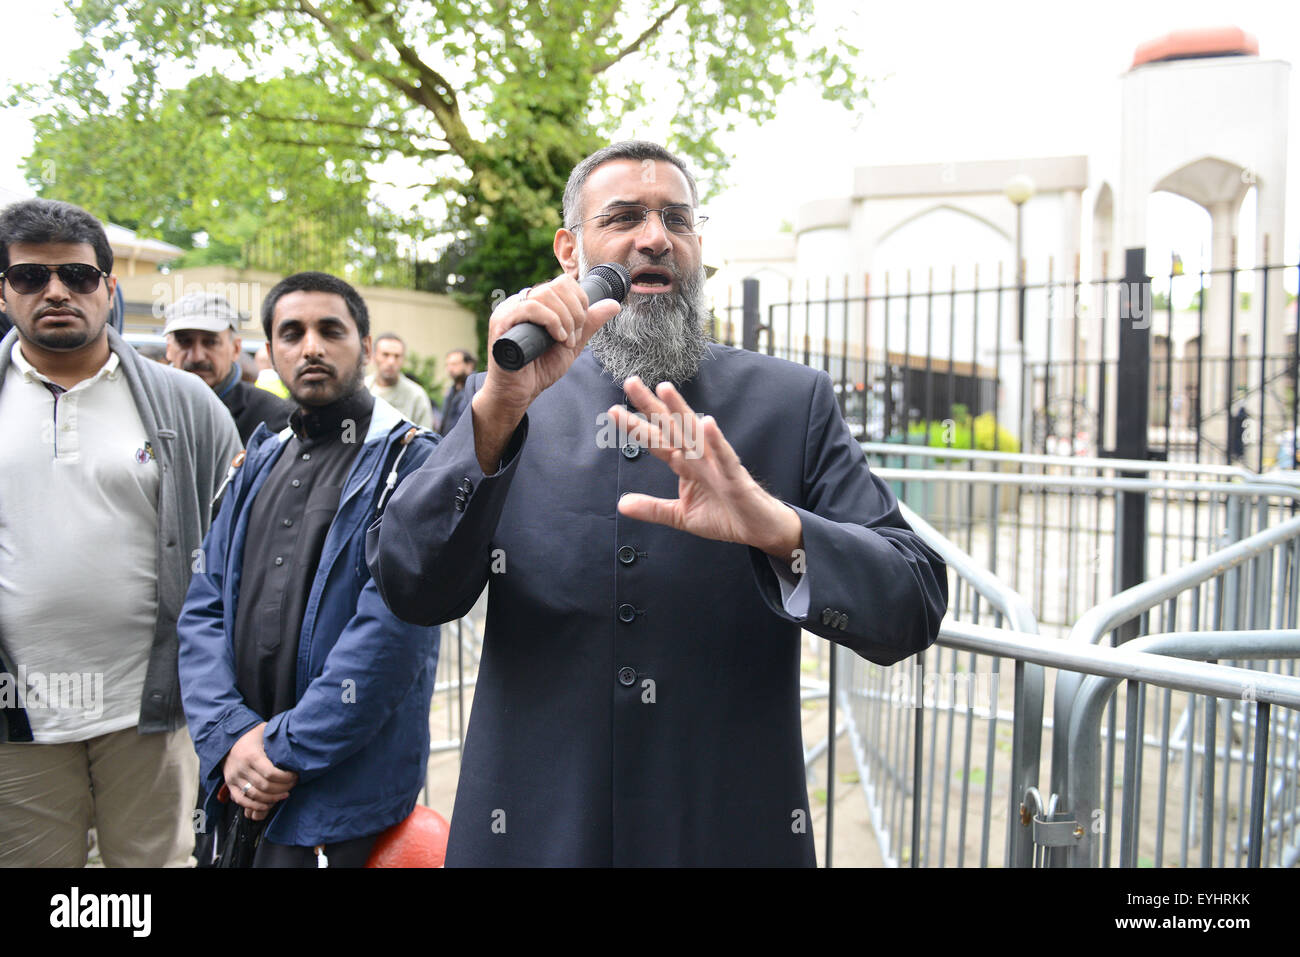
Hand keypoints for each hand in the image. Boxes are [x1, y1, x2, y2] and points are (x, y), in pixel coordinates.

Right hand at [222, 722, 298, 820]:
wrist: (227, 737)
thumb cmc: (251, 734)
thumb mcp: (265, 732)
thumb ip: (277, 741)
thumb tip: (296, 747)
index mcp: (251, 755)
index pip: (271, 774)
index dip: (286, 778)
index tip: (295, 776)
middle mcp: (242, 768)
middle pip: (265, 786)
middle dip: (283, 788)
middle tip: (292, 784)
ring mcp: (234, 778)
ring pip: (255, 795)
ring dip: (272, 798)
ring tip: (284, 794)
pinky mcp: (230, 784)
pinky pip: (241, 800)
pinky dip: (255, 805)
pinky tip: (268, 804)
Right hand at [472, 276, 620, 472]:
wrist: (519, 393)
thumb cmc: (540, 369)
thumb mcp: (572, 343)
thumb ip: (589, 323)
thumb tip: (614, 304)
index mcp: (538, 302)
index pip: (563, 283)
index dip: (580, 301)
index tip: (580, 328)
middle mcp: (522, 301)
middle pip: (557, 286)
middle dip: (575, 312)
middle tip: (573, 338)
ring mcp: (509, 309)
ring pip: (545, 294)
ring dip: (564, 319)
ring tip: (565, 341)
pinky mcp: (501, 322)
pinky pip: (530, 307)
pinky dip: (550, 321)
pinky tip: (556, 338)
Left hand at [610, 377, 803, 561]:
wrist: (758, 530)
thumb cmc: (724, 515)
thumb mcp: (681, 515)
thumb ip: (653, 508)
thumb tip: (622, 504)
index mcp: (685, 463)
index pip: (657, 441)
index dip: (636, 426)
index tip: (613, 410)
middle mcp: (699, 457)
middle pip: (671, 427)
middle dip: (651, 405)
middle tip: (631, 382)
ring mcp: (717, 463)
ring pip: (695, 434)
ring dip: (681, 411)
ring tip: (664, 389)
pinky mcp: (735, 477)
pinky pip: (725, 457)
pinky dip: (716, 442)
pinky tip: (707, 424)